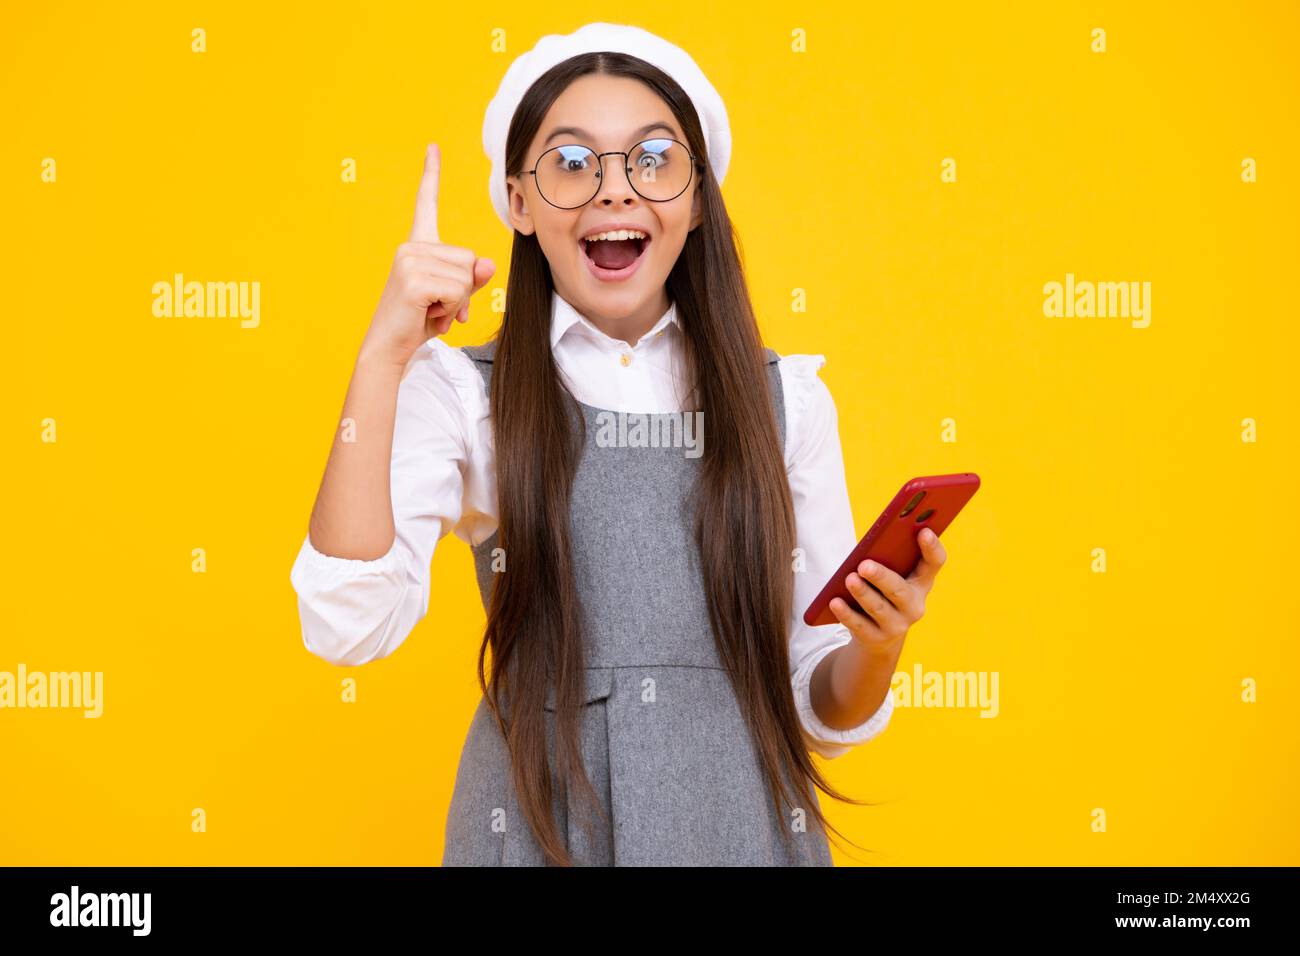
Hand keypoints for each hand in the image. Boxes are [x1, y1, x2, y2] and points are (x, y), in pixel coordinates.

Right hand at [361, 143, 496, 365]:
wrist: (389, 348)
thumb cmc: (419, 322)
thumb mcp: (451, 297)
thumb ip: (470, 278)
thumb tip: (487, 264)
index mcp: (418, 245)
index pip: (426, 204)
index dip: (431, 175)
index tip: (433, 147)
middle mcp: (410, 246)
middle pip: (468, 258)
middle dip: (463, 290)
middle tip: (438, 306)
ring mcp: (409, 260)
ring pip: (466, 276)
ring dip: (457, 303)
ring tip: (432, 310)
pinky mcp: (413, 279)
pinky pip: (457, 290)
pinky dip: (450, 309)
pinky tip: (429, 315)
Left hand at [830, 527, 946, 652]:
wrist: (879, 636)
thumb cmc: (883, 593)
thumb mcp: (890, 575)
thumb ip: (887, 559)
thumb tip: (869, 545)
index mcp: (921, 582)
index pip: (935, 563)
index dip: (932, 547)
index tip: (924, 530)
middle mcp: (914, 605)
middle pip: (900, 590)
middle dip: (881, 577)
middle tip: (864, 565)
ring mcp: (897, 625)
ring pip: (878, 608)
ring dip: (863, 593)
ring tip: (849, 579)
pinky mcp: (876, 638)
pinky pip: (859, 625)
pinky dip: (846, 613)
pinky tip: (834, 602)